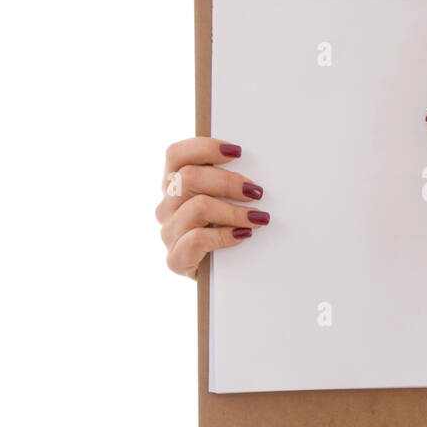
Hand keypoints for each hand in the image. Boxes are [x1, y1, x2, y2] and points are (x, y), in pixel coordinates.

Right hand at [156, 137, 270, 278]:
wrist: (223, 278)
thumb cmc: (229, 230)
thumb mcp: (226, 201)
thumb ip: (229, 182)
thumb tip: (257, 167)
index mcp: (174, 185)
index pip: (176, 155)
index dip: (204, 148)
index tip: (237, 151)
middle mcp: (167, 206)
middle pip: (188, 178)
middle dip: (228, 182)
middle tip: (256, 191)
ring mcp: (169, 232)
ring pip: (198, 207)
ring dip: (234, 211)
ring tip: (259, 218)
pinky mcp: (175, 259)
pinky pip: (198, 239)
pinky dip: (225, 235)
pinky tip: (243, 235)